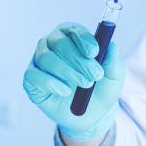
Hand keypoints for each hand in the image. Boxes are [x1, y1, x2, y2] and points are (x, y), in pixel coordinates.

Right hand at [23, 23, 123, 140]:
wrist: (91, 115)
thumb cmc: (101, 89)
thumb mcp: (114, 77)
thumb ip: (113, 61)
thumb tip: (112, 46)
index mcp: (72, 37)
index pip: (73, 30)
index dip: (84, 39)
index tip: (95, 53)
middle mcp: (52, 44)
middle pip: (59, 43)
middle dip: (79, 60)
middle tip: (95, 75)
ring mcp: (39, 61)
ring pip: (46, 58)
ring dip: (68, 72)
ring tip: (85, 85)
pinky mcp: (31, 80)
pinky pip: (34, 76)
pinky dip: (51, 83)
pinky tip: (65, 91)